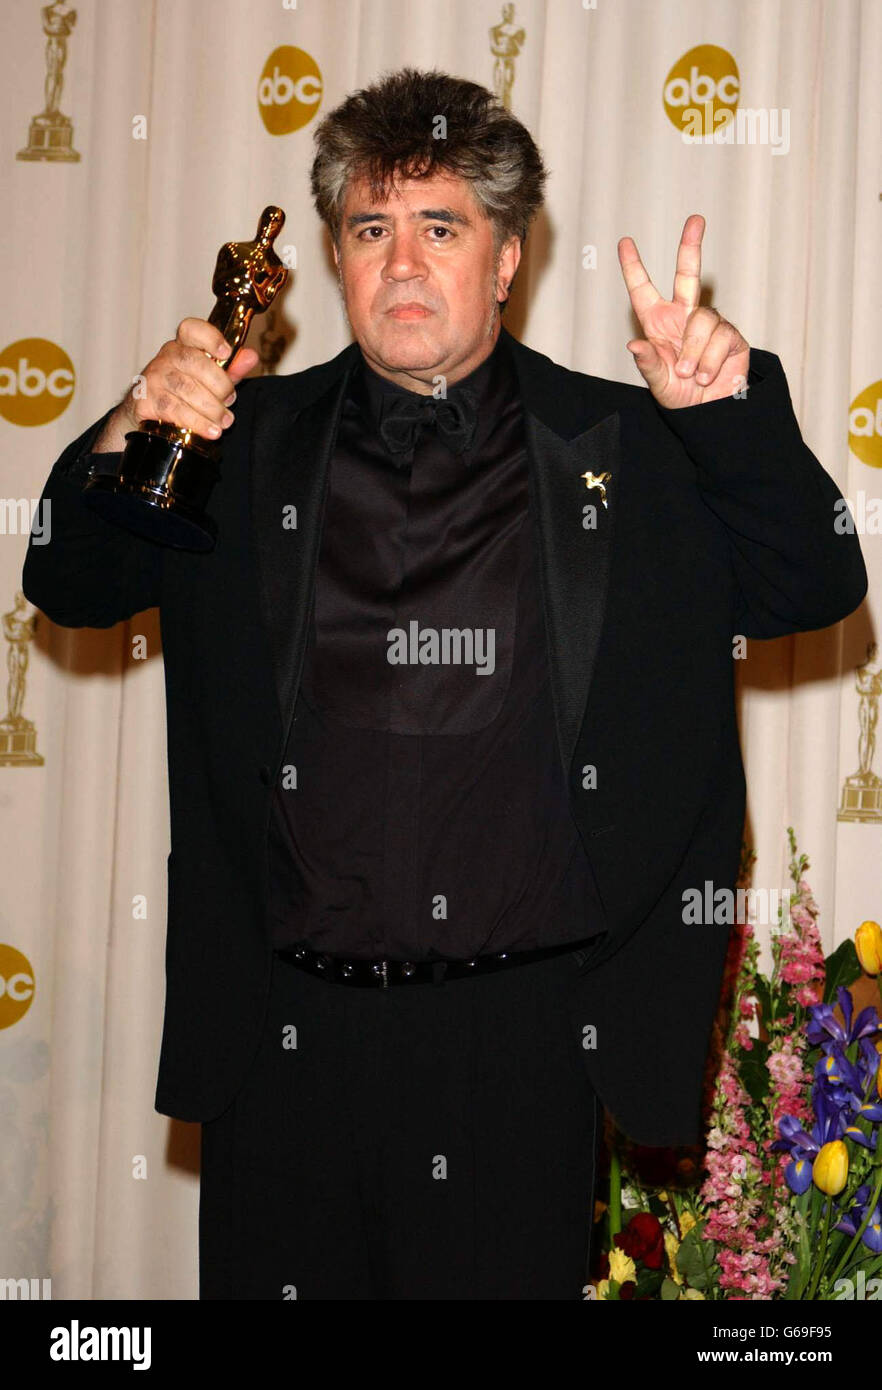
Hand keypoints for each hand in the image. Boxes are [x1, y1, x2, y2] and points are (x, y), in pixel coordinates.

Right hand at [119, 318, 258, 439]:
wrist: (149, 413)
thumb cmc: (185, 391)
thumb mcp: (213, 378)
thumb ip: (232, 368)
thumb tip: (251, 356)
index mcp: (184, 345)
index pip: (191, 329)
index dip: (210, 338)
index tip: (226, 353)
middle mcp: (167, 357)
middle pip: (193, 361)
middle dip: (219, 384)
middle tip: (230, 401)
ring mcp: (154, 377)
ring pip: (186, 388)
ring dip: (211, 408)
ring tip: (224, 421)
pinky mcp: (145, 400)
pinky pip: (175, 410)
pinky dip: (198, 422)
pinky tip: (211, 430)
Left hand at [617, 214, 748, 407]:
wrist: (708, 413)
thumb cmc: (680, 396)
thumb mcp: (658, 384)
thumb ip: (648, 364)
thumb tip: (634, 346)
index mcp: (658, 324)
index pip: (643, 291)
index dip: (633, 267)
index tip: (624, 243)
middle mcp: (684, 317)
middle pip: (687, 274)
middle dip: (691, 245)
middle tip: (696, 220)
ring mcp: (709, 324)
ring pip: (703, 320)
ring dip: (695, 351)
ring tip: (692, 375)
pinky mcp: (731, 336)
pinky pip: (721, 337)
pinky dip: (711, 360)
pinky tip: (707, 376)